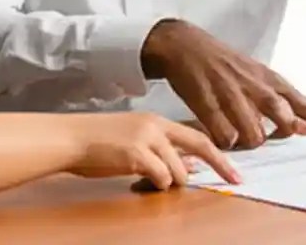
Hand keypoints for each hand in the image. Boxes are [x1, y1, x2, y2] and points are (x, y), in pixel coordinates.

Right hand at [65, 112, 241, 190]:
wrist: (70, 138)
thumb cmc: (98, 143)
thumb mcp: (135, 141)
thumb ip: (164, 151)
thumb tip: (190, 165)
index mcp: (157, 120)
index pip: (199, 137)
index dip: (220, 157)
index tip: (235, 172)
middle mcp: (156, 126)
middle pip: (199, 148)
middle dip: (216, 168)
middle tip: (234, 180)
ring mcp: (146, 138)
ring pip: (178, 171)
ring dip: (169, 182)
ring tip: (147, 178)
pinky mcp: (136, 154)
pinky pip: (160, 178)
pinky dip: (154, 185)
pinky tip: (137, 179)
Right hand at [141, 20, 305, 155]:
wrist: (185, 44)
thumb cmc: (225, 66)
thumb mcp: (259, 78)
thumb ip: (283, 103)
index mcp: (274, 81)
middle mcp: (259, 86)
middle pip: (286, 122)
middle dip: (280, 134)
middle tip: (265, 132)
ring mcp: (233, 93)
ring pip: (255, 136)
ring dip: (246, 140)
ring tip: (232, 127)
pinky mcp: (208, 102)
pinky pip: (224, 137)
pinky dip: (223, 140)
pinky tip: (216, 128)